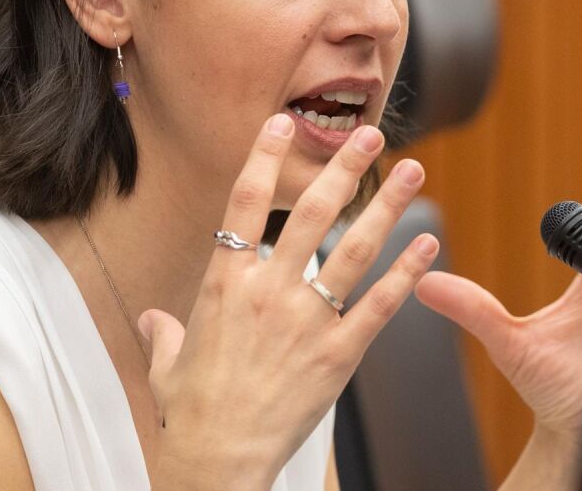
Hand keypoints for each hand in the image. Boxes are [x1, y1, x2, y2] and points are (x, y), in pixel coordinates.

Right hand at [139, 114, 439, 489]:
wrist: (218, 460)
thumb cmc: (192, 412)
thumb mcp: (168, 364)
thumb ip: (165, 332)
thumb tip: (152, 320)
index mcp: (224, 282)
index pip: (245, 203)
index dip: (264, 157)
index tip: (282, 124)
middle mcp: (268, 290)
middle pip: (311, 213)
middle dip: (344, 168)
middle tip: (371, 135)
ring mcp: (306, 320)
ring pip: (354, 248)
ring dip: (387, 205)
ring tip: (412, 171)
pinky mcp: (338, 353)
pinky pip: (378, 303)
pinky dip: (407, 272)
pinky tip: (428, 243)